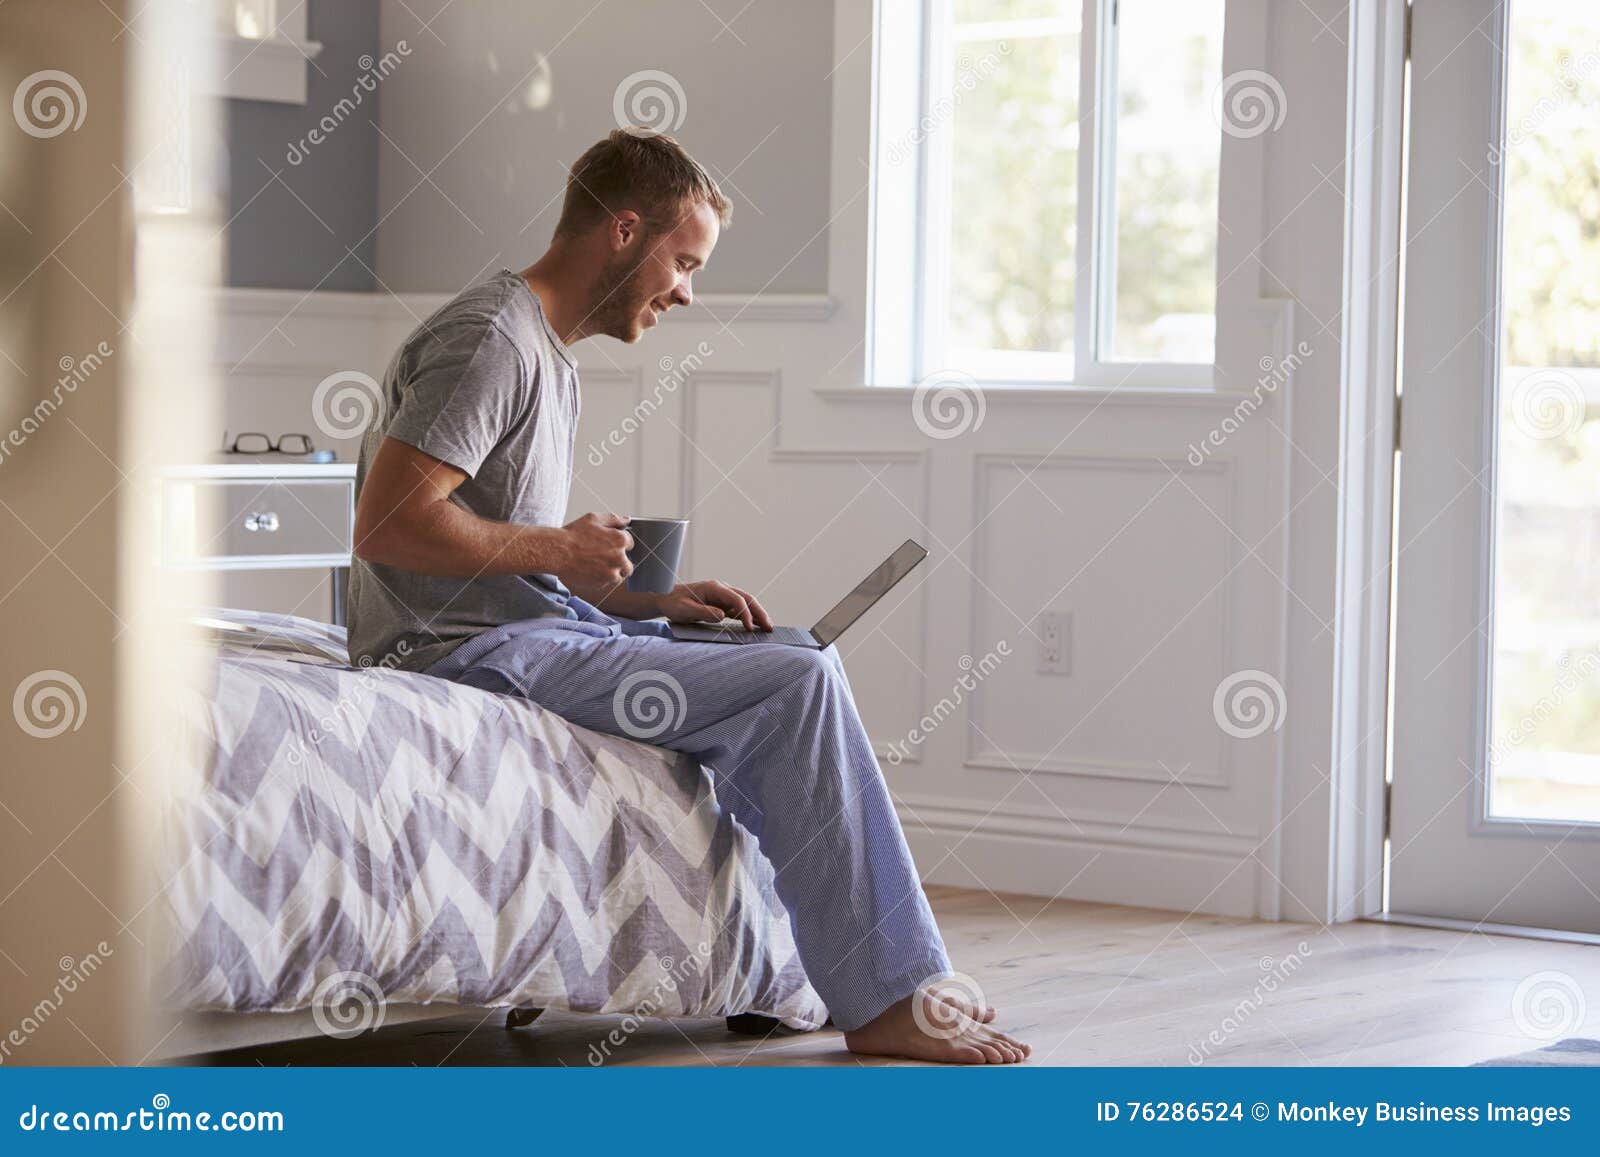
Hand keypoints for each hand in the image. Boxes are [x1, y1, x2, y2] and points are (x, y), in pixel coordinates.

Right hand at [555, 512, 631, 589]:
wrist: (557, 552)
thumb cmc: (573, 534)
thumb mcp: (593, 519)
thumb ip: (613, 519)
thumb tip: (626, 520)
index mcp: (620, 541)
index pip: (630, 544)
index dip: (619, 543)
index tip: (610, 544)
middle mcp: (619, 558)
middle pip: (628, 564)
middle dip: (619, 561)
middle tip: (604, 557)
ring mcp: (611, 573)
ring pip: (619, 576)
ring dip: (611, 572)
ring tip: (596, 565)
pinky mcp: (601, 584)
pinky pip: (606, 583)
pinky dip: (601, 579)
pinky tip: (590, 570)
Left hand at [658, 579, 773, 631]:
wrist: (665, 599)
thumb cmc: (673, 603)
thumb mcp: (685, 610)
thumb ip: (703, 612)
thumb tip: (722, 615)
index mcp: (714, 588)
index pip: (736, 599)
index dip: (745, 613)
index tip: (750, 628)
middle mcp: (721, 589)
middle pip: (746, 599)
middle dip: (759, 612)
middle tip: (770, 627)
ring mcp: (722, 596)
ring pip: (745, 603)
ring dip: (757, 614)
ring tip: (768, 628)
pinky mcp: (721, 604)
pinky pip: (738, 610)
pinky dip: (748, 617)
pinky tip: (755, 626)